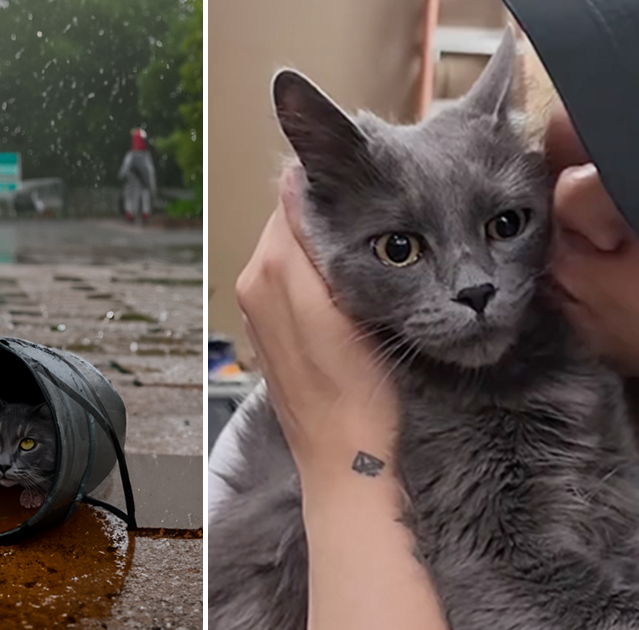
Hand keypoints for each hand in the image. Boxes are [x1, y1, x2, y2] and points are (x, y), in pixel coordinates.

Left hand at [235, 166, 399, 486]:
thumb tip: (296, 179)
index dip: (334, 188)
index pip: (293, 199)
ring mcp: (261, 308)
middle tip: (384, 212)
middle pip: (293, 222)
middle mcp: (255, 284)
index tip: (373, 183)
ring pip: (296, 248)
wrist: (345, 459)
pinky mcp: (272, 328)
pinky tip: (354, 282)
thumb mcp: (347, 306)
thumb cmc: (355, 393)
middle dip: (333, 214)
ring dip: (330, 242)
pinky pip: (293, 278)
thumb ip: (312, 241)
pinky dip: (319, 271)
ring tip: (375, 245)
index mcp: (267, 272)